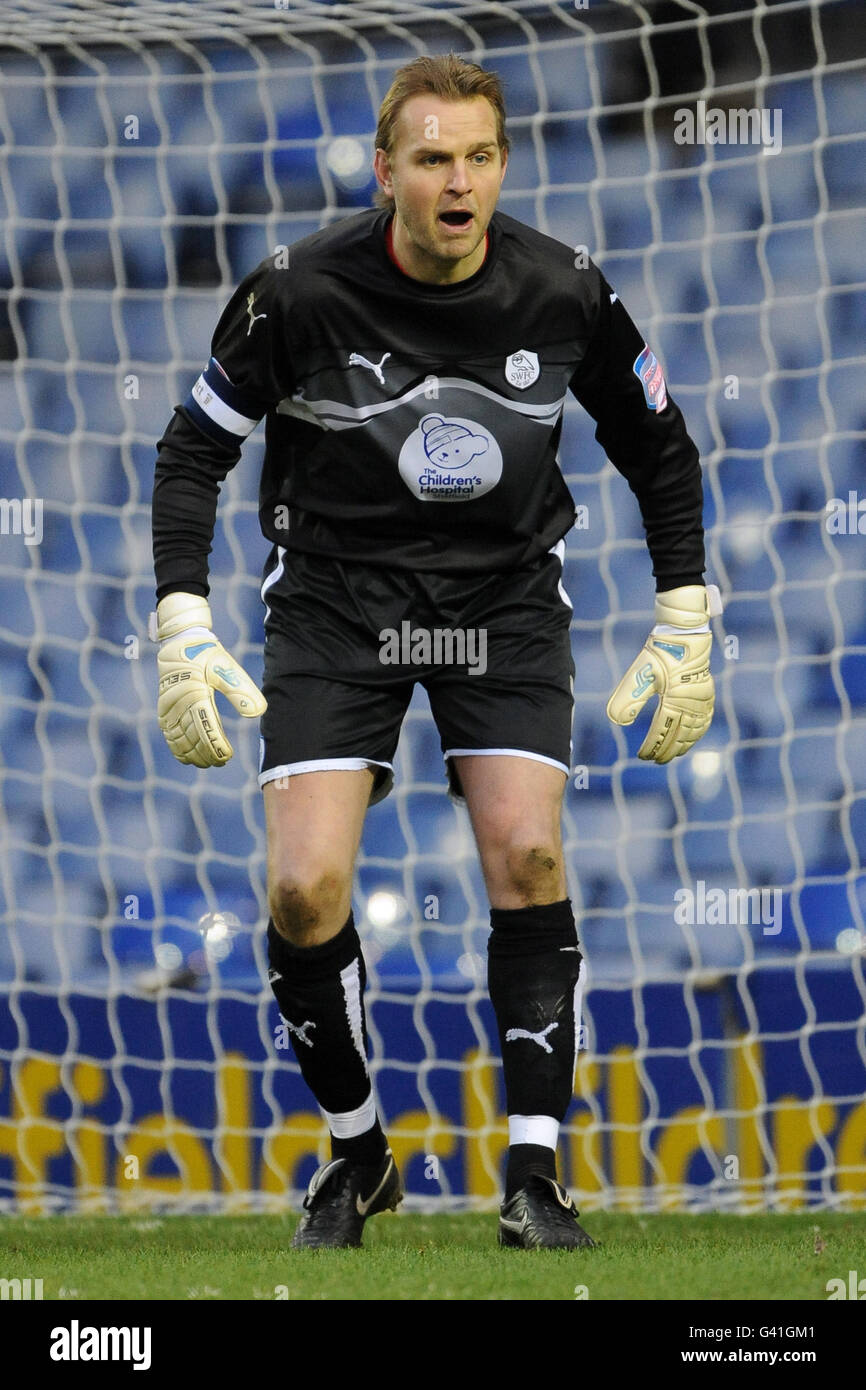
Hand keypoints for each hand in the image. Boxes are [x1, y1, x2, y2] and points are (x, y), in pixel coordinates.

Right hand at [154, 592, 266, 766]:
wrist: (180, 642)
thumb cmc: (207, 655)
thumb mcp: (226, 668)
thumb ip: (241, 691)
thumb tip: (258, 712)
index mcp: (195, 693)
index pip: (206, 727)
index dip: (216, 745)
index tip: (227, 756)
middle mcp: (179, 704)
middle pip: (192, 738)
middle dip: (207, 753)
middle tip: (222, 762)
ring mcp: (168, 709)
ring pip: (179, 740)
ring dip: (193, 754)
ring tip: (209, 763)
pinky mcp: (163, 710)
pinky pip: (169, 735)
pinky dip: (178, 749)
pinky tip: (188, 758)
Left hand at [606, 585, 716, 763]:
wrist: (683, 635)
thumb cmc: (658, 654)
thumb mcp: (639, 674)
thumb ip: (627, 699)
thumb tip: (618, 723)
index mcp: (674, 701)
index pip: (662, 732)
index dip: (652, 747)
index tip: (642, 756)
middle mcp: (691, 704)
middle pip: (679, 736)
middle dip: (666, 751)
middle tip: (654, 761)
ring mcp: (702, 701)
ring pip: (694, 732)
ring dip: (682, 746)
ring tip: (670, 756)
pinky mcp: (708, 695)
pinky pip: (705, 721)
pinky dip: (698, 734)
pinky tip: (691, 739)